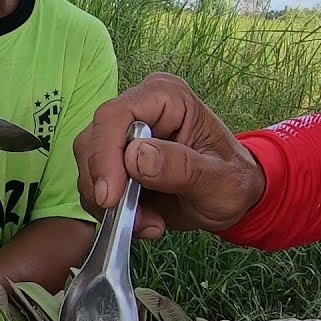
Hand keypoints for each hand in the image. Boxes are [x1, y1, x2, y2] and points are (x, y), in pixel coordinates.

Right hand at [73, 73, 266, 238]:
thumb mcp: (220, 181)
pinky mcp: (112, 164)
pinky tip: (145, 220)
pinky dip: (112, 212)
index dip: (105, 155)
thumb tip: (135, 157)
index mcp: (165, 98)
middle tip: (136, 218)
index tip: (110, 196)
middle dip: (107, 186)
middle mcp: (136, 111)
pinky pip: (93, 188)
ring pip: (87, 168)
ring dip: (110, 204)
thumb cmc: (233, 182)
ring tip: (150, 222)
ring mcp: (120, 138)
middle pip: (93, 142)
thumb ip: (183, 167)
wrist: (230, 200)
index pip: (115, 115)